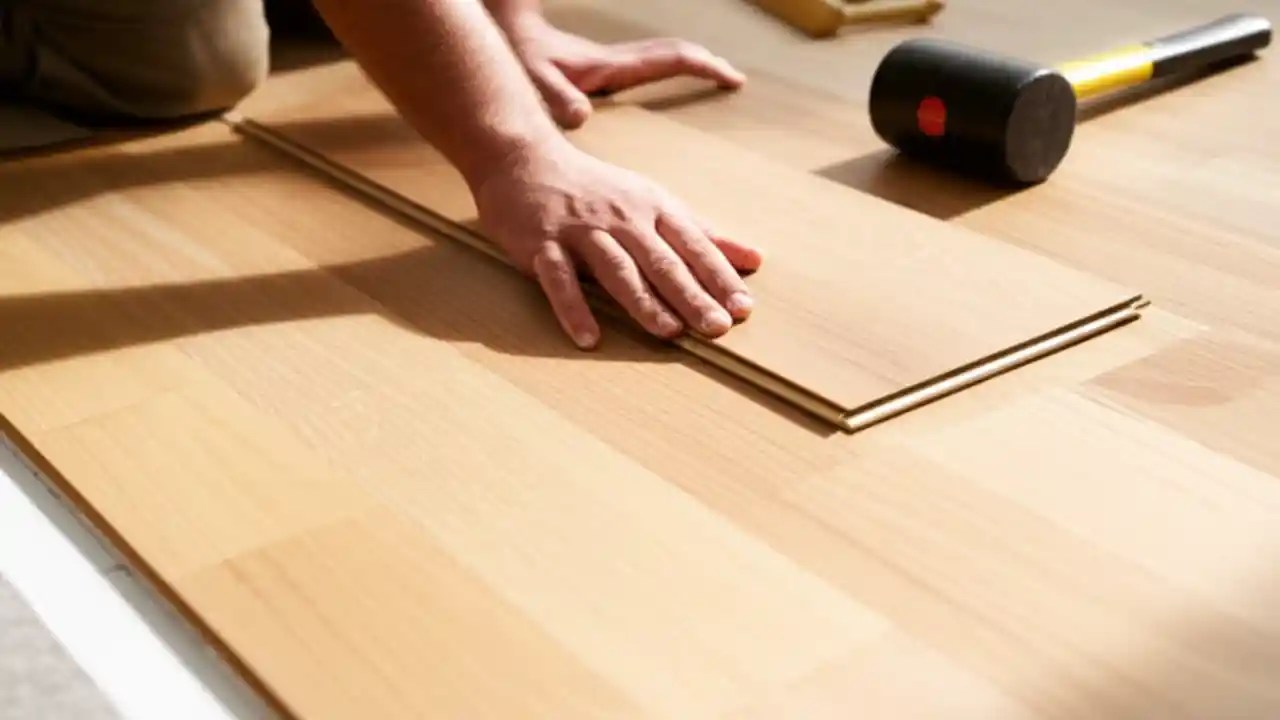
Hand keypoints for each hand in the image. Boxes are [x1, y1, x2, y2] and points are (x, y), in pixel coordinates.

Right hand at [470, 138, 762, 349]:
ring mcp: (580, 231)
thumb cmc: (598, 191)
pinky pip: (559, 280)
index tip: (743, 309)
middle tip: (717, 327)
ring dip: (643, 301)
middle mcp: (620, 218)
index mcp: (651, 208)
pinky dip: (573, 309)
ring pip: (616, 269)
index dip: (719, 277)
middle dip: (691, 294)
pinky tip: (589, 339)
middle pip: (661, 260)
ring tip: (669, 332)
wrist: (525, 162)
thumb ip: (702, 233)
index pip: (693, 245)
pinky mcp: (542, 244)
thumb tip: (754, 259)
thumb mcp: (654, 203)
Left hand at [497, 14, 745, 127]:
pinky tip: (666, 89)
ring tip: (713, 80)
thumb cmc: (522, 58)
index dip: (703, 67)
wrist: (507, 34)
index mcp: (612, 66)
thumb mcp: (536, 81)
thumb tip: (582, 116)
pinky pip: (644, 69)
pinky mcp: (598, 73)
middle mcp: (616, 62)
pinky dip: (666, 72)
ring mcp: (609, 65)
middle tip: (734, 79)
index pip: (670, 59)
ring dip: (689, 64)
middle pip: (673, 54)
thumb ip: (557, 98)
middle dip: (707, 64)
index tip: (732, 78)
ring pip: (660, 58)